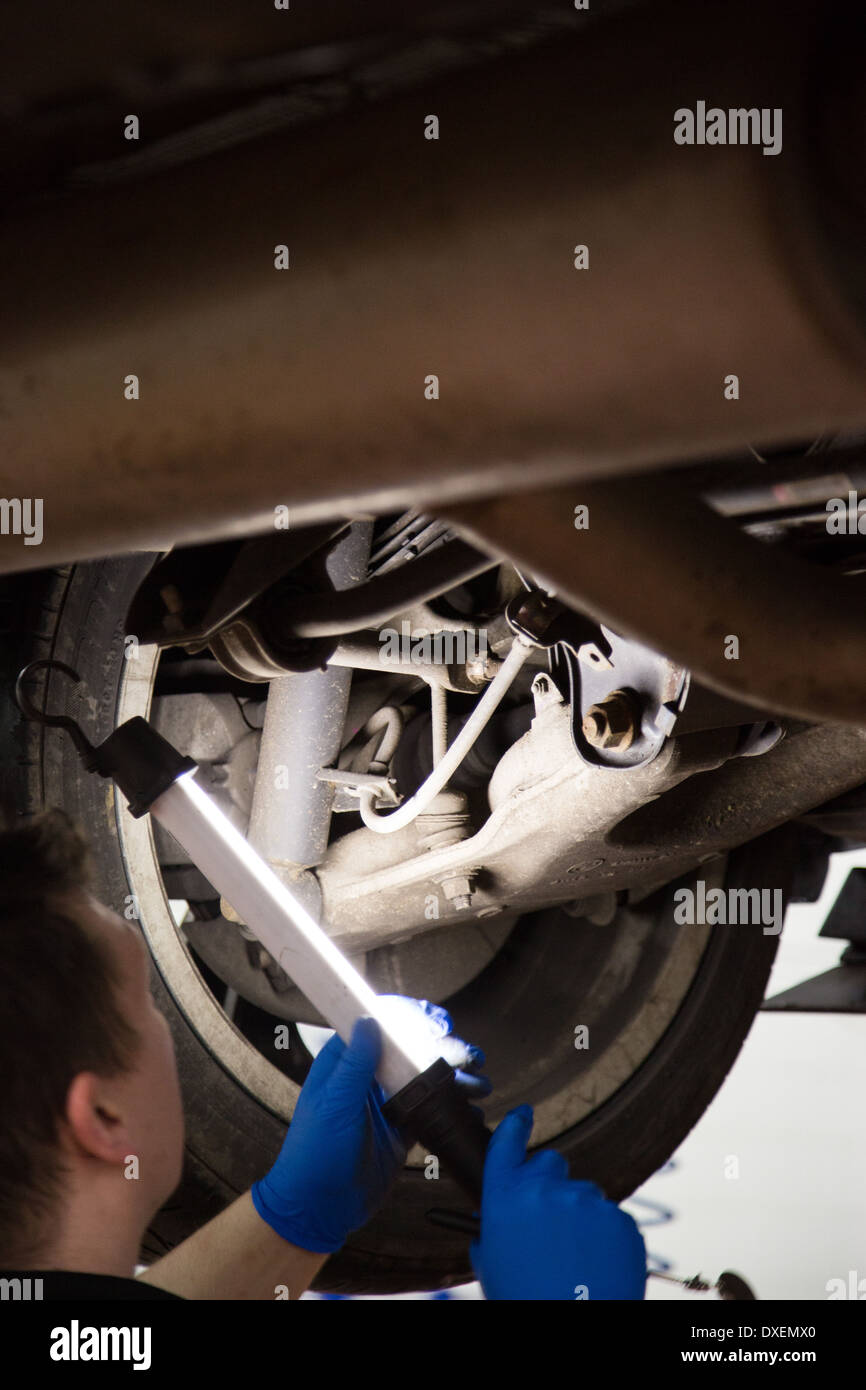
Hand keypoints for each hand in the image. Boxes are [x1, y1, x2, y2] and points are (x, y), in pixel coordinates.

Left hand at [251, 998, 488, 1252]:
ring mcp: (388, 1103)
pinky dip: (454, 1106)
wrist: (320, 1208)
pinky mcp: (403, 1129)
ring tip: (479, 1084)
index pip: (379, 1025)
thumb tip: (369, 1019)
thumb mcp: (335, 1103)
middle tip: (470, 1056)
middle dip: (444, 1048)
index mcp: (346, 1063)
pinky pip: (432, 1109)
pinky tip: (473, 1108)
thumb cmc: (316, 1152)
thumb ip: (355, 1063)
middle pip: (410, 1049)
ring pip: (426, 1078)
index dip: (410, 1017)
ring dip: (455, 1077)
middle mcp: (369, 1078)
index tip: (438, 1023)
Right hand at [470, 1106, 645, 1299]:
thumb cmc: (524, 1298)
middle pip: (551, 1163)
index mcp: (507, 1197)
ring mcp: (586, 1201)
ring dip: (580, 1215)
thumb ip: (490, 1231)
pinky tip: (596, 1265)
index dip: (515, 1125)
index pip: (506, 1144)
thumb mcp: (491, 1264)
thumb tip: (492, 1217)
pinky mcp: (618, 1218)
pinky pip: (610, 1218)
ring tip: (576, 1258)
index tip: (523, 1115)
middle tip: (551, 1218)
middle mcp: (545, 1189)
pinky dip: (605, 1237)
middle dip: (551, 1183)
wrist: (572, 1326)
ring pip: (584, 1195)